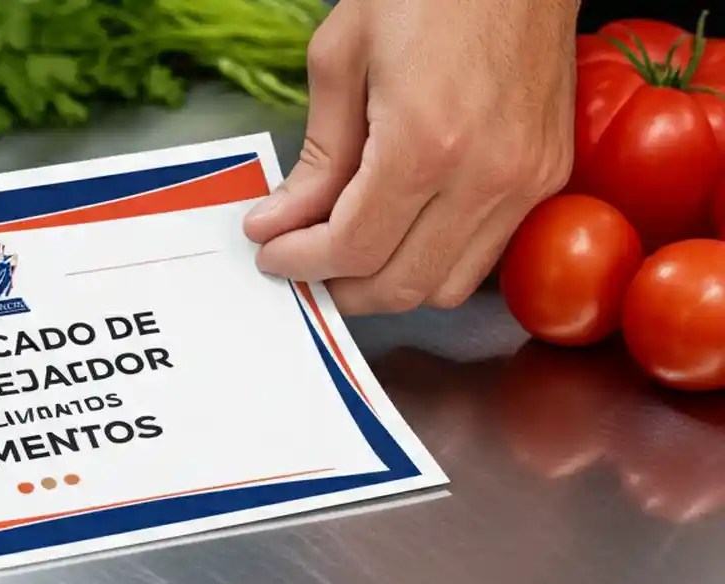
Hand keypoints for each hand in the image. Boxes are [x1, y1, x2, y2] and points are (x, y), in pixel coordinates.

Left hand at [245, 0, 577, 313]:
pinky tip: (401, 229)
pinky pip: (483, 253)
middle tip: (302, 264)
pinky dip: (434, 259)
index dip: (300, 262)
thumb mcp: (341, 60)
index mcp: (425, 144)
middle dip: (339, 287)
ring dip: (388, 283)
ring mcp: (526, 181)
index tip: (272, 253)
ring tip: (347, 252)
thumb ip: (316, 157)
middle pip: (399, 285)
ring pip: (445, 285)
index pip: (351, 248)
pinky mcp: (548, 175)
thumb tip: (280, 220)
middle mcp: (485, 176)